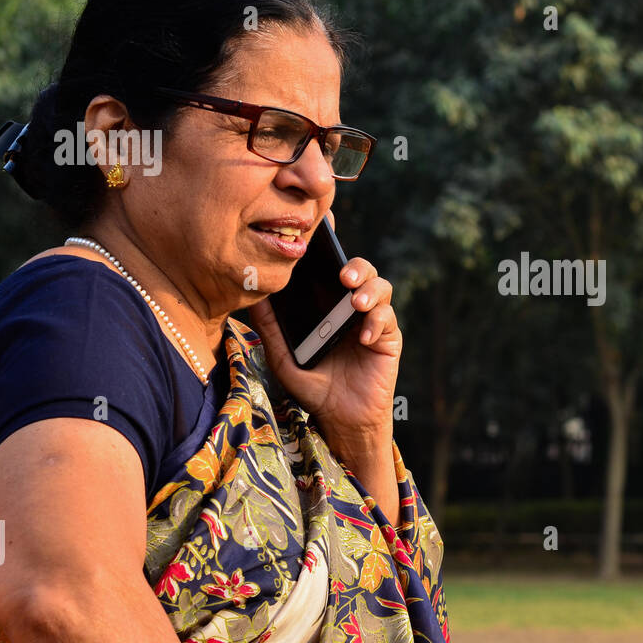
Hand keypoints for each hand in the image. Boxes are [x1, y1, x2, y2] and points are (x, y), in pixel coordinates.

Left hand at [250, 211, 400, 439]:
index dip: (331, 243)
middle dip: (355, 266)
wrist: (340, 420)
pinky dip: (376, 323)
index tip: (325, 222)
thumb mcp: (283, 356)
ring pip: (381, 288)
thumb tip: (253, 292)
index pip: (331, 266)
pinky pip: (388, 320)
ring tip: (356, 303)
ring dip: (370, 290)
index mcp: (328, 304)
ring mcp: (373, 322)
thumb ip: (271, 326)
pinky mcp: (389, 340)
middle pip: (361, 269)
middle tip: (342, 277)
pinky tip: (362, 336)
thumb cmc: (313, 386)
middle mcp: (352, 307)